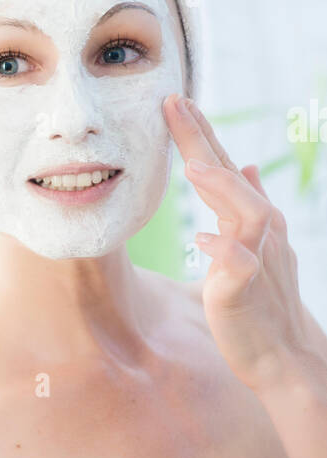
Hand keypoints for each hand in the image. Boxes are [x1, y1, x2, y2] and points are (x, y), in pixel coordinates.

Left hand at [163, 93, 316, 392]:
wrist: (281, 355)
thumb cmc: (260, 301)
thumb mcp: (254, 246)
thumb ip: (247, 206)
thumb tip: (246, 166)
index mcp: (250, 219)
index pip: (222, 166)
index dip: (200, 134)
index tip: (175, 101)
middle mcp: (258, 231)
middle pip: (230, 176)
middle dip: (204, 139)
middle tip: (175, 104)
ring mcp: (256, 259)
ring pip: (246, 214)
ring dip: (220, 189)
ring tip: (191, 167)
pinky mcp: (246, 291)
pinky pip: (239, 266)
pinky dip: (224, 251)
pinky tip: (203, 240)